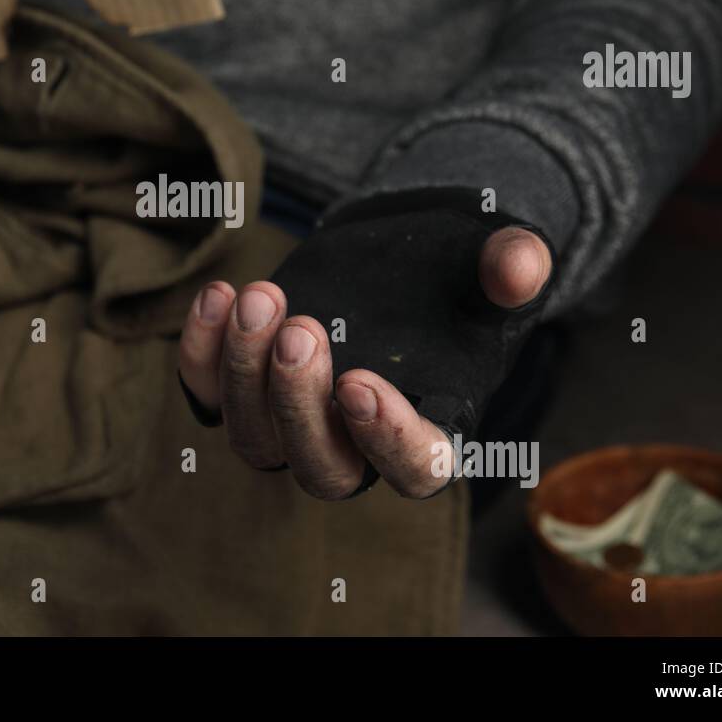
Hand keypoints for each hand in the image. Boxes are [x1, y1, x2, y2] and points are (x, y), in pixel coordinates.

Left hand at [177, 226, 551, 499]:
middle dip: (299, 404)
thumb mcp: (491, 261)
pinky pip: (205, 396)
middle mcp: (358, 442)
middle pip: (322, 470)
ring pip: (255, 441)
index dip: (387, 441)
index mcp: (433, 426)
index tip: (360, 384)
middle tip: (303, 331)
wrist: (400, 251)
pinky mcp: (247, 387)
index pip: (416, 470)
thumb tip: (520, 266)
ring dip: (245, 373)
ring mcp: (294, 420)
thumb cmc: (456, 270)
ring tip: (260, 297)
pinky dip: (201, 354)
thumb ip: (510, 267)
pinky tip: (219, 295)